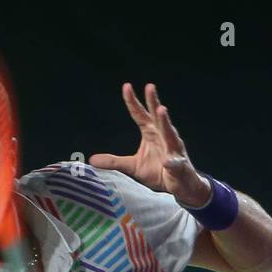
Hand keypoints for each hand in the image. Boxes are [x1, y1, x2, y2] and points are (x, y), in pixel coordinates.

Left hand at [89, 83, 211, 206]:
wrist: (178, 185)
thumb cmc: (157, 171)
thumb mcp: (132, 166)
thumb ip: (114, 161)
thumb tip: (92, 159)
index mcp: (150, 133)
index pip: (140, 114)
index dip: (133, 101)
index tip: (126, 86)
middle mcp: (162, 136)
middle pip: (156, 117)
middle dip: (153, 102)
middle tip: (149, 86)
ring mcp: (172, 150)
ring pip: (169, 134)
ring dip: (165, 122)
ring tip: (161, 110)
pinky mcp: (178, 165)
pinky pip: (174, 163)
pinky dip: (171, 162)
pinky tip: (166, 162)